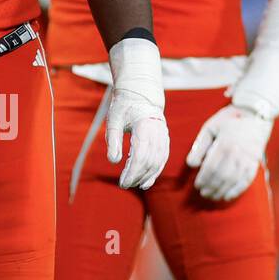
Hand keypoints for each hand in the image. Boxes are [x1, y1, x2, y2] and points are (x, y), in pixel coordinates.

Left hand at [106, 37, 169, 190]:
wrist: (141, 94)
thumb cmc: (124, 106)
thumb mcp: (113, 119)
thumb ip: (113, 140)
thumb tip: (113, 161)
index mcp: (145, 126)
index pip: (141, 155)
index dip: (132, 171)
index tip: (122, 182)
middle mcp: (158, 132)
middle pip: (150, 161)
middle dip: (137, 176)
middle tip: (124, 185)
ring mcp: (164, 136)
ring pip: (159, 162)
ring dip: (147, 176)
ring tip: (134, 185)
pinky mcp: (165, 140)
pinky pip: (163, 159)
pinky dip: (156, 171)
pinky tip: (146, 181)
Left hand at [186, 104, 272, 201]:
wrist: (255, 114)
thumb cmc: (228, 120)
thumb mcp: (210, 128)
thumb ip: (200, 146)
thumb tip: (191, 165)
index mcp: (224, 144)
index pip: (211, 167)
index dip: (203, 179)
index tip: (197, 185)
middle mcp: (237, 153)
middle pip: (222, 176)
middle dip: (211, 187)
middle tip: (204, 193)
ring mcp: (248, 159)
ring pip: (233, 180)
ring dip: (222, 191)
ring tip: (213, 196)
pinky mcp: (255, 162)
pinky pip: (247, 181)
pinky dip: (237, 191)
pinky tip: (228, 196)